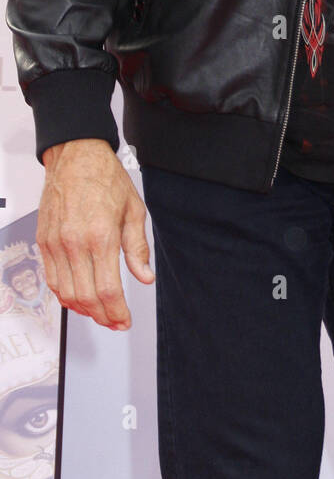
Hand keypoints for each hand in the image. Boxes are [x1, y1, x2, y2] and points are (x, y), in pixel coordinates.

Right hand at [38, 138, 154, 329]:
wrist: (75, 156)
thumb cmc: (105, 178)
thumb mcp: (134, 210)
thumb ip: (138, 248)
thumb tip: (145, 276)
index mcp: (101, 236)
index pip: (107, 290)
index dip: (117, 312)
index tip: (125, 320)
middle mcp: (75, 243)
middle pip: (86, 298)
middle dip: (102, 317)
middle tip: (115, 321)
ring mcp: (56, 244)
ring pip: (65, 293)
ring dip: (83, 310)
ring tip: (99, 313)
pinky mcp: (44, 242)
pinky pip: (52, 279)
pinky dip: (64, 294)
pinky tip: (78, 297)